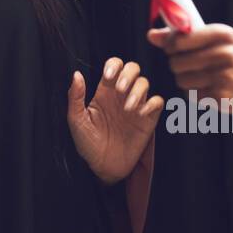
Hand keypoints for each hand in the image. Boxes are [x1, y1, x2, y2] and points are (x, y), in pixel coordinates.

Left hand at [67, 57, 163, 184]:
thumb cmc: (87, 144)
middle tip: (120, 90)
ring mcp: (136, 106)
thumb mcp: (77, 120)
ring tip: (127, 108)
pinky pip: (157, 102)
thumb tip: (77, 74)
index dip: (114, 65)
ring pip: (145, 83)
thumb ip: (75, 97)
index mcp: (105, 91)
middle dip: (128, 74)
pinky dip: (152, 103)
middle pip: (133, 69)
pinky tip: (141, 113)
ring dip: (138, 91)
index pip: (114, 66)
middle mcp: (121, 95)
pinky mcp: (148, 120)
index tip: (108, 76)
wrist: (102, 167)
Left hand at [148, 24, 232, 124]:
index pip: (179, 40)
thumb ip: (183, 36)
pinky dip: (198, 92)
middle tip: (190, 64)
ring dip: (186, 79)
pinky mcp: (222, 97)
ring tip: (202, 76)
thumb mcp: (217, 39)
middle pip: (176, 61)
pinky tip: (213, 88)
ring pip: (181, 79)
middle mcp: (224, 53)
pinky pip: (193, 95)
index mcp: (222, 34)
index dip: (170, 45)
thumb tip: (150, 35)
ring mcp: (224, 77)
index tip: (173, 48)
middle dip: (177, 64)